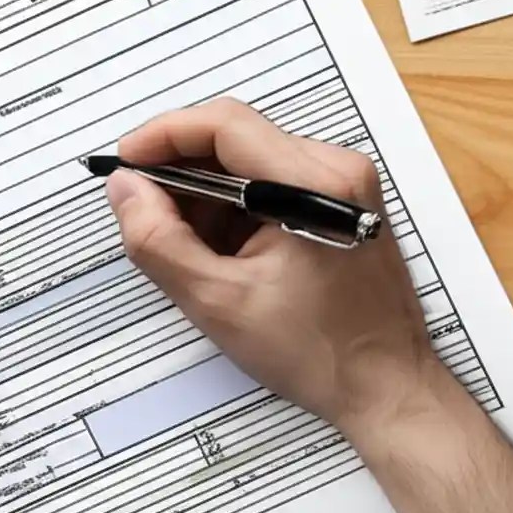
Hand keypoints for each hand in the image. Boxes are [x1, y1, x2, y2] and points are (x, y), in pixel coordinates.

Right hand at [105, 98, 436, 434]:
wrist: (387, 388)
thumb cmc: (320, 353)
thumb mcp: (218, 302)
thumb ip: (159, 240)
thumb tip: (124, 189)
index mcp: (314, 184)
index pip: (224, 125)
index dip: (164, 135)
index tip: (126, 162)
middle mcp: (336, 170)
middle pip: (235, 138)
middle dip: (180, 170)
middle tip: (143, 210)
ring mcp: (343, 184)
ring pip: (249, 161)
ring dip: (206, 194)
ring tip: (187, 247)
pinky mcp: (340, 203)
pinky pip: (271, 183)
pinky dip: (234, 208)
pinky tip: (222, 253)